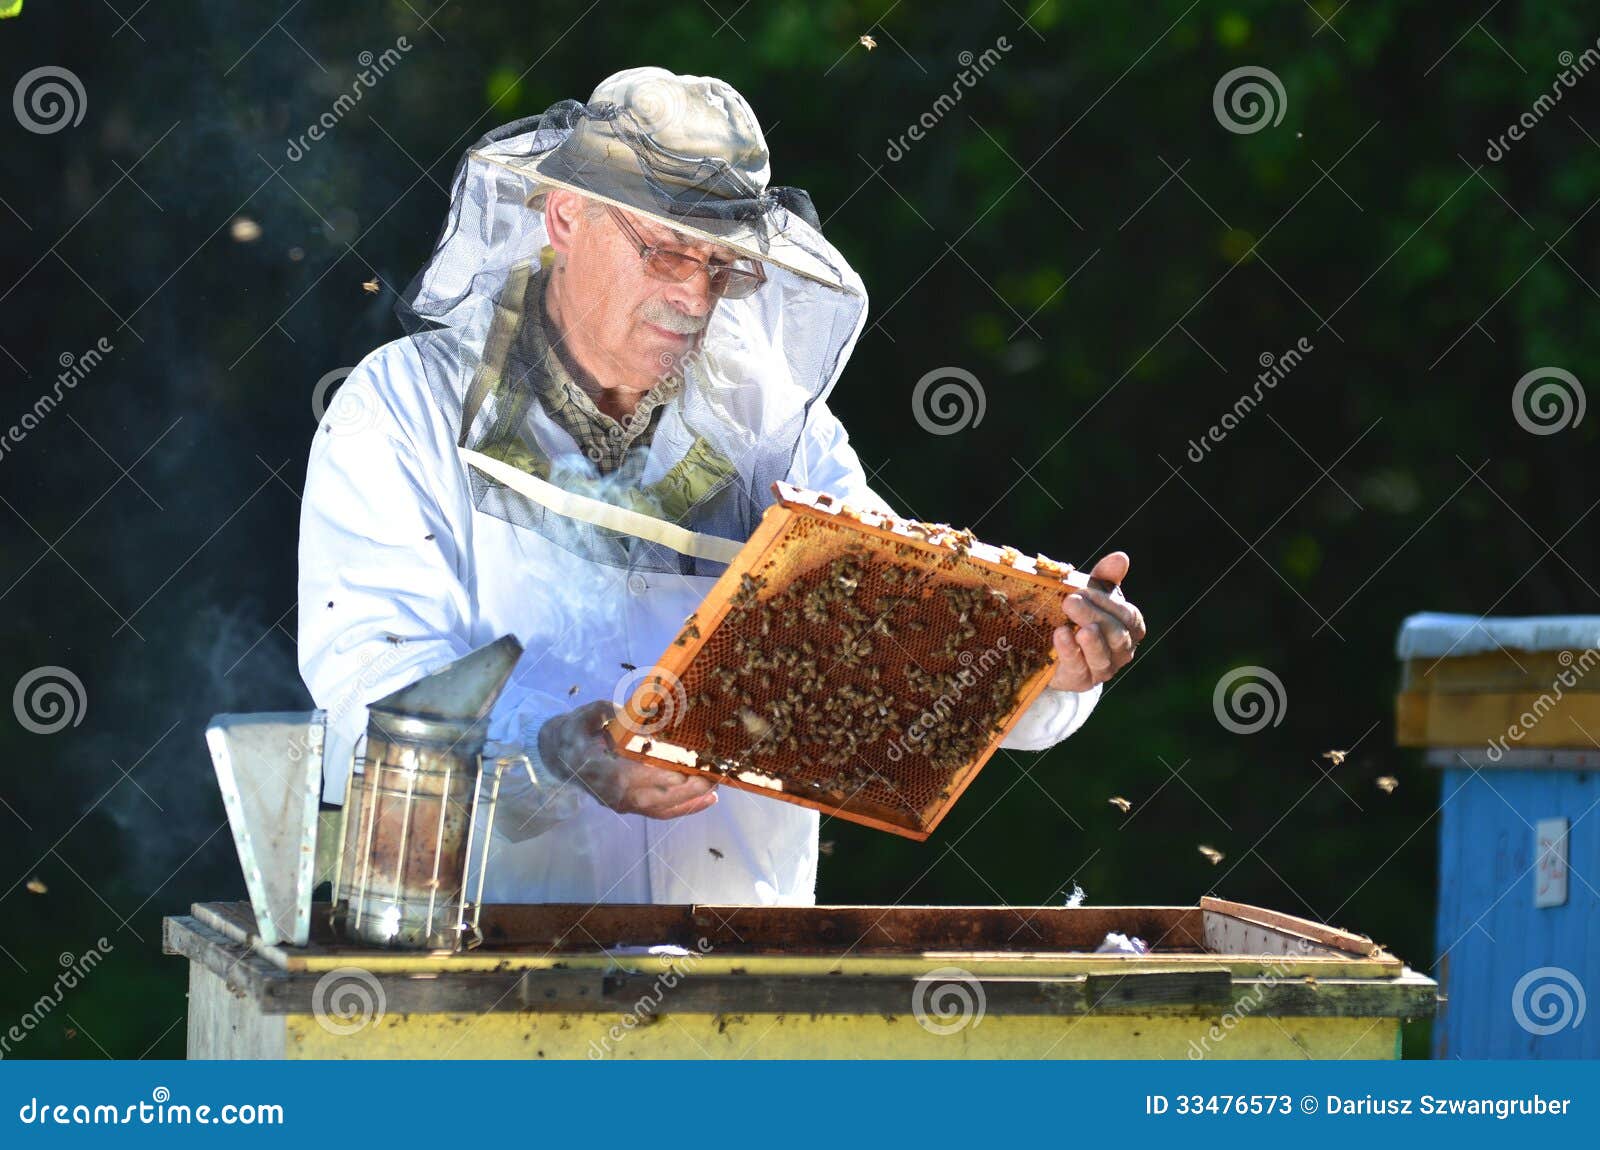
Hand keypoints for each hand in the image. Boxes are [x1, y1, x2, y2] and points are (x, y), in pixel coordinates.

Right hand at [537, 700, 717, 818]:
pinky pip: (659, 812)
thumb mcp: (584, 715)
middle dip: (685, 791)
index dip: (657, 777)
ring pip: (660, 809)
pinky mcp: (630, 806)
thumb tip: (630, 709)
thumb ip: (604, 711)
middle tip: (713, 778)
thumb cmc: (574, 733)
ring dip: (690, 801)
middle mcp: (612, 793)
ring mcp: (621, 803)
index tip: (684, 771)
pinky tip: (707, 799)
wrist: (558, 757)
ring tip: (716, 789)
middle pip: (653, 799)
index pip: (630, 778)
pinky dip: (684, 807)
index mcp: (599, 770)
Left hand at [1049, 551, 1146, 691]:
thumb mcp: (1092, 594)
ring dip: (1089, 639)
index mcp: (1130, 628)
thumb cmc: (1080, 615)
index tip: (1085, 588)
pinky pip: (1078, 667)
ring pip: (1101, 655)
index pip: (1128, 616)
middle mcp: (1122, 652)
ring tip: (1076, 625)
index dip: (1109, 603)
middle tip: (1070, 600)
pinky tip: (1060, 635)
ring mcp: (1102, 669)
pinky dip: (1070, 650)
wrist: (1052, 648)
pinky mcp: (1080, 680)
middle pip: (1116, 635)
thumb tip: (1121, 557)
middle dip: (1094, 616)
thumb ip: (1105, 577)